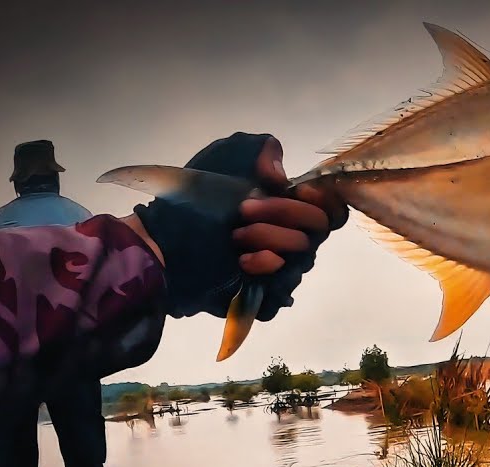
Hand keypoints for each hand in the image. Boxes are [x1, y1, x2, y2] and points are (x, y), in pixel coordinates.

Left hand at [187, 133, 348, 320]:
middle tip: (244, 210)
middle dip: (285, 215)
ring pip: (300, 260)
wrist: (161, 237)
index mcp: (286, 207)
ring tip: (235, 236)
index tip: (299, 190)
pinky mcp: (258, 294)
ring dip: (269, 239)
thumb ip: (262, 150)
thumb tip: (281, 177)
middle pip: (317, 231)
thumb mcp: (226, 155)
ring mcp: (274, 269)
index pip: (329, 209)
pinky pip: (281, 294)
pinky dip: (266, 273)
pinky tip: (242, 262)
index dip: (322, 200)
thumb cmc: (193, 197)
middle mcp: (286, 238)